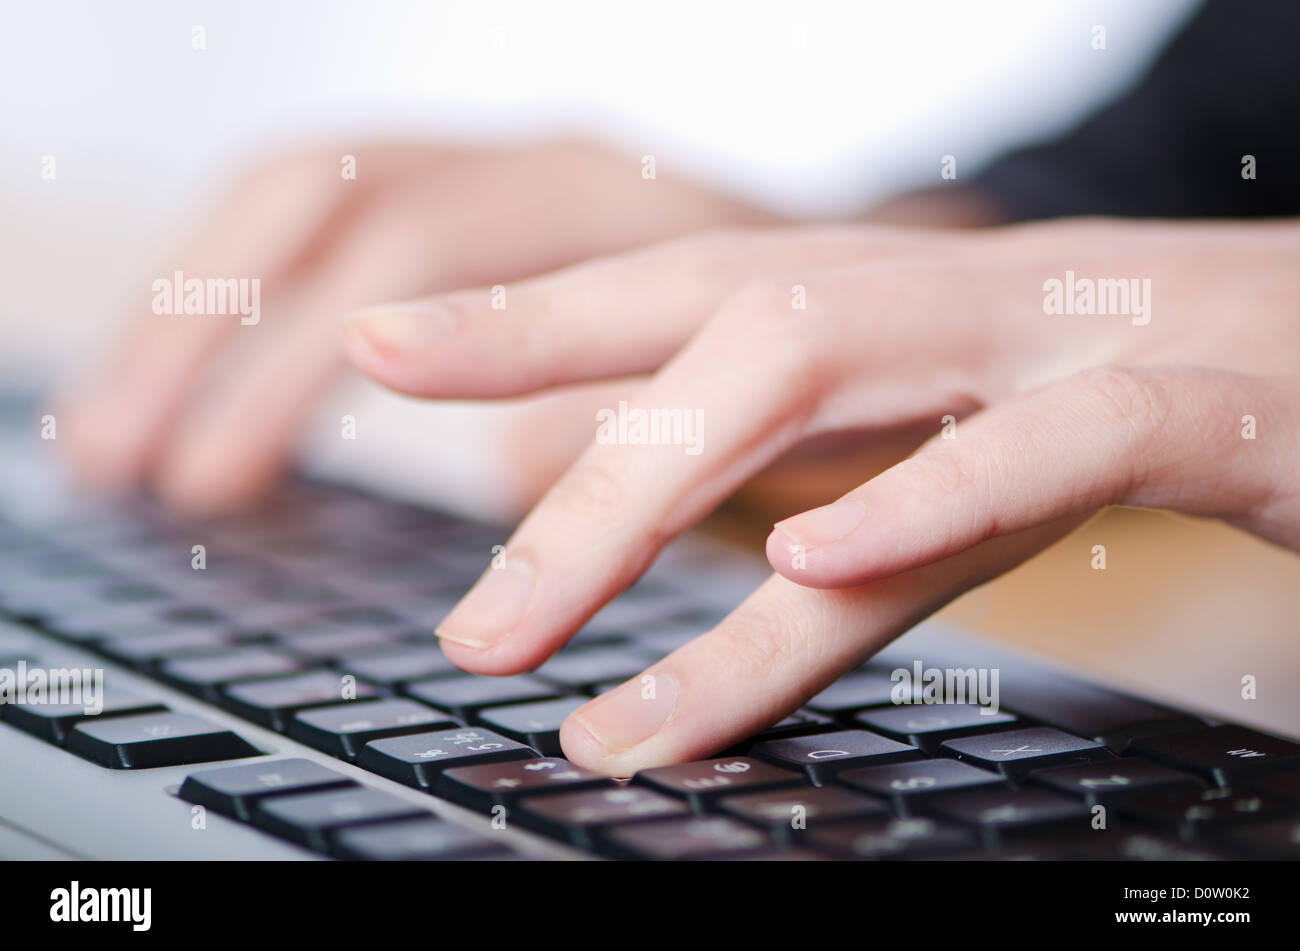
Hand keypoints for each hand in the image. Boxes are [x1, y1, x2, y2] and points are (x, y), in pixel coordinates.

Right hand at [58, 139, 771, 513]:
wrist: (889, 276)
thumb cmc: (835, 355)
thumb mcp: (767, 399)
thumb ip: (642, 429)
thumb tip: (508, 461)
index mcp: (620, 198)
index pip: (425, 253)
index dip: (305, 361)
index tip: (214, 480)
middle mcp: (548, 158)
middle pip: (328, 195)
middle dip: (207, 332)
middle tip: (128, 471)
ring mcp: (514, 168)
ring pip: (307, 192)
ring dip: (196, 309)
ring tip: (114, 438)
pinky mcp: (492, 199)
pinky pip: (332, 218)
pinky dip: (249, 295)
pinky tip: (199, 375)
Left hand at [344, 217, 1299, 774]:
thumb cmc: (1133, 412)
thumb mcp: (952, 490)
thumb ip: (814, 575)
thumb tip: (659, 677)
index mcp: (891, 310)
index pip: (674, 297)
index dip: (526, 319)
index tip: (385, 348)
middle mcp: (949, 300)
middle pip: (712, 324)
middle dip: (552, 421)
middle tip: (445, 597)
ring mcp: (1062, 332)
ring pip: (821, 357)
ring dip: (656, 483)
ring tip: (524, 615)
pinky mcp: (1197, 397)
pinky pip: (1045, 439)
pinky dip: (926, 495)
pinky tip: (816, 558)